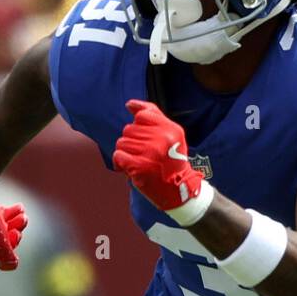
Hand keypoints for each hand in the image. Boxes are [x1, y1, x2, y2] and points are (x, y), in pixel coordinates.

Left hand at [112, 99, 205, 218]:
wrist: (178, 190)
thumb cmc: (171, 161)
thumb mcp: (172, 135)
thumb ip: (153, 115)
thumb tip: (129, 104)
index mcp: (170, 129)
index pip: (142, 115)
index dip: (139, 127)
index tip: (145, 139)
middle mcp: (161, 138)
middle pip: (129, 129)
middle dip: (132, 142)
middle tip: (144, 155)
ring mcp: (149, 152)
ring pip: (122, 142)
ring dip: (126, 153)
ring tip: (138, 161)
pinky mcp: (139, 166)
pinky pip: (118, 155)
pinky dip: (120, 162)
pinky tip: (129, 168)